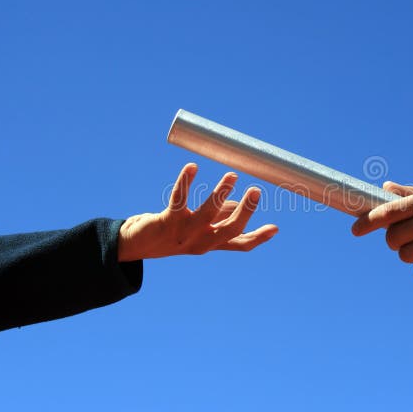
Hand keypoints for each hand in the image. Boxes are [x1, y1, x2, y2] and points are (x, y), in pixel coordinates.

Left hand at [118, 163, 278, 261]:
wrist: (138, 244)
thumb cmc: (174, 232)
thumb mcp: (200, 226)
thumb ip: (220, 215)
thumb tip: (237, 201)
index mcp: (212, 243)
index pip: (240, 244)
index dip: (258, 237)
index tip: (275, 227)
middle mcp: (201, 241)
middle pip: (230, 229)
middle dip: (245, 210)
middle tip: (256, 190)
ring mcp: (185, 233)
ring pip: (208, 213)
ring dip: (221, 192)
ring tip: (232, 175)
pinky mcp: (167, 221)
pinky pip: (179, 199)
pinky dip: (186, 182)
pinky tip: (192, 167)